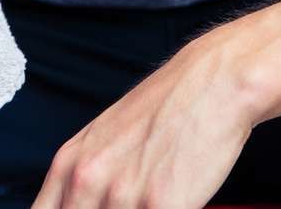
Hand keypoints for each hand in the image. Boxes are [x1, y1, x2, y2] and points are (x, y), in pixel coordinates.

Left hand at [30, 33, 260, 208]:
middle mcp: (86, 179)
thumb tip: (75, 206)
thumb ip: (82, 178)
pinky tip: (175, 203)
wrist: (212, 83)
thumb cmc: (164, 110)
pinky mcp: (159, 205)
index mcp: (68, 164)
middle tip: (127, 206)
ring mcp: (121, 195)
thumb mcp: (103, 138)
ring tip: (150, 201)